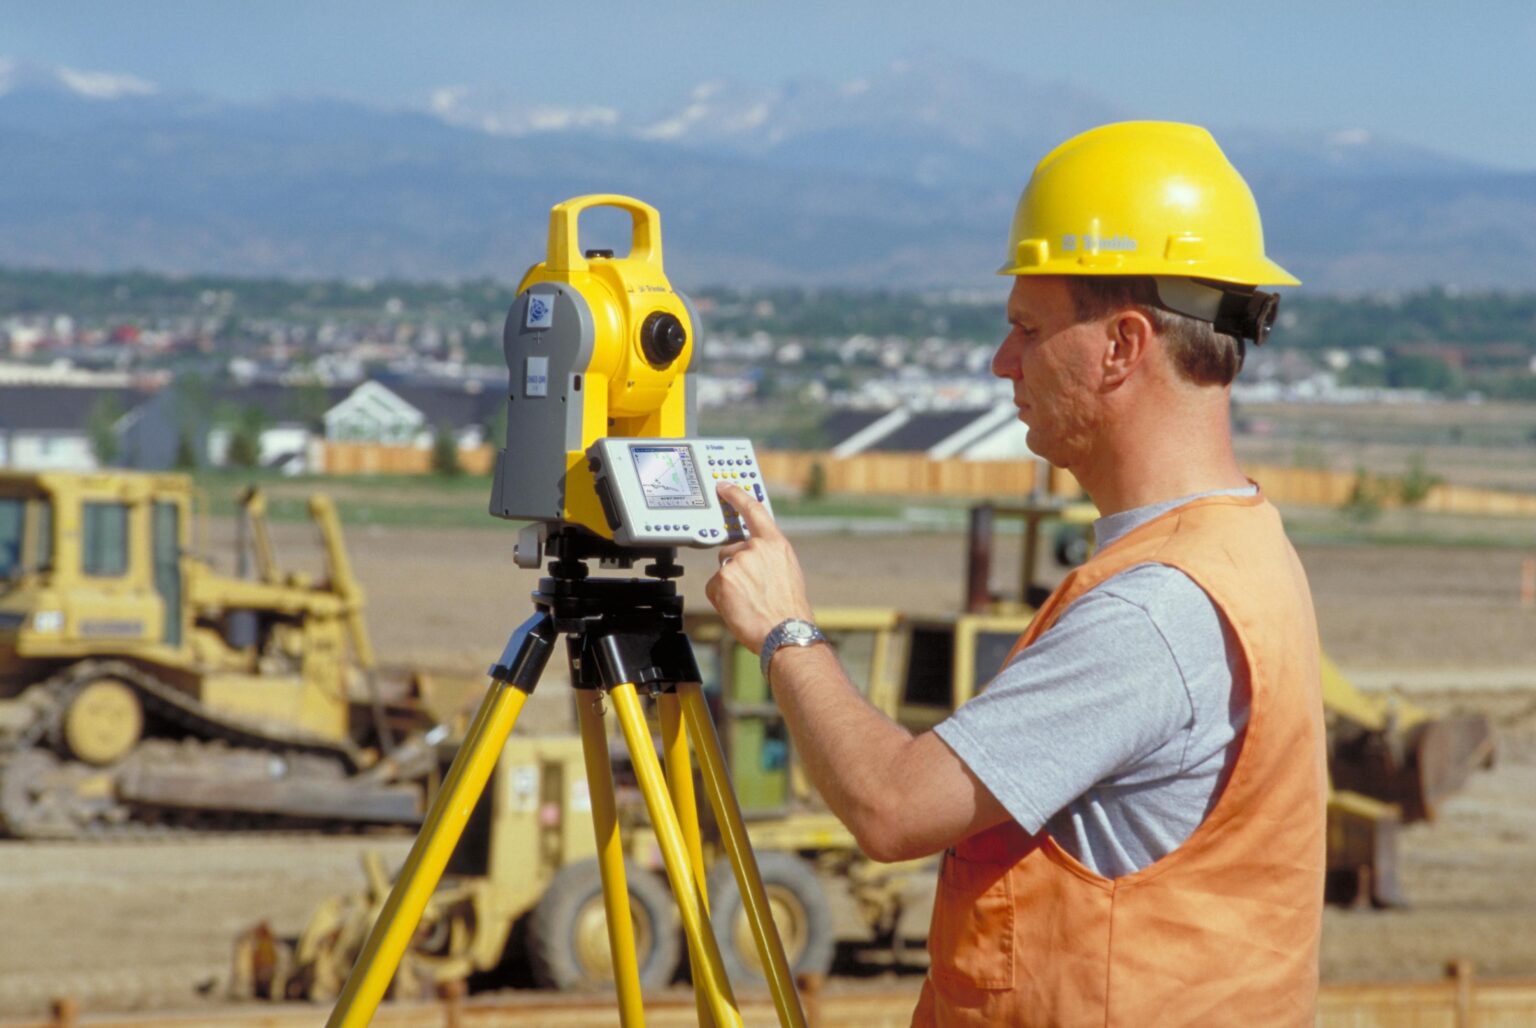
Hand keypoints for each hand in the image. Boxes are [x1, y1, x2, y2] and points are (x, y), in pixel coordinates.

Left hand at [704, 482, 813, 652]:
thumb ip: (768, 557)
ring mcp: (738, 562)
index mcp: (776, 544)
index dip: (737, 496)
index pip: (753, 511)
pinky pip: (714, 587)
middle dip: (736, 569)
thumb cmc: (788, 609)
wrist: (785, 632)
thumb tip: (751, 557)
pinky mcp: (723, 579)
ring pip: (723, 570)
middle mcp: (756, 548)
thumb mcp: (786, 572)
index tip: (724, 486)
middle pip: (731, 550)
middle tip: (752, 591)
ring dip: (730, 585)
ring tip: (749, 602)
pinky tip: (739, 608)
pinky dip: (722, 599)